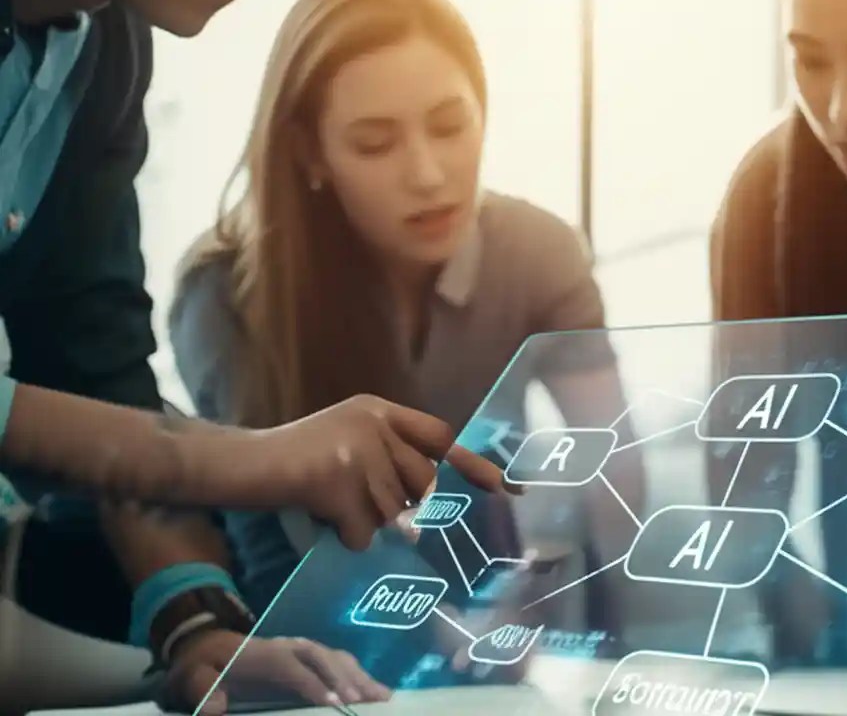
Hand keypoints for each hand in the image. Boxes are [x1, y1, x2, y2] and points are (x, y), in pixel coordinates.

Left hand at [157, 630, 391, 714]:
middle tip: (363, 702)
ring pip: (337, 658)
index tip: (334, 704)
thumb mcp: (191, 678)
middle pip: (323, 657)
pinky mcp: (311, 660)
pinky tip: (378, 693)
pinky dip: (360, 676)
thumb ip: (200, 690)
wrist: (208, 649)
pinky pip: (340, 664)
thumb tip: (215, 708)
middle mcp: (289, 647)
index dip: (315, 684)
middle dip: (346, 679)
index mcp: (263, 653)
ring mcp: (303, 651)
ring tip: (382, 698)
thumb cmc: (203, 667)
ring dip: (361, 676)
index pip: (293, 667)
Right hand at [201, 395, 510, 550]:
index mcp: (379, 411)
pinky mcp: (337, 479)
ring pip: (392, 512)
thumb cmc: (293, 463)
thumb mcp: (348, 442)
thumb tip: (430, 508)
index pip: (440, 437)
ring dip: (364, 522)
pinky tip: (321, 517)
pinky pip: (365, 530)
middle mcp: (374, 424)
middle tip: (355, 500)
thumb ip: (390, 461)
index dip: (475, 465)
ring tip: (329, 504)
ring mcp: (356, 449)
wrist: (237, 464)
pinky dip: (346, 536)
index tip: (508, 489)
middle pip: (420, 485)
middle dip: (399, 507)